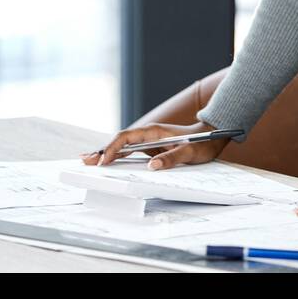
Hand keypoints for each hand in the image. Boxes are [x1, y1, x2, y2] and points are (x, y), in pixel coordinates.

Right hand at [81, 120, 228, 170]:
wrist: (212, 136)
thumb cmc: (202, 143)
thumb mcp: (190, 152)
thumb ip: (171, 158)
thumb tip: (151, 167)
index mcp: (153, 132)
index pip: (126, 138)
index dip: (113, 149)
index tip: (104, 161)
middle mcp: (147, 134)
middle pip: (119, 141)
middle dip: (102, 150)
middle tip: (85, 161)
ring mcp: (148, 141)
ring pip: (122, 146)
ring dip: (106, 153)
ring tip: (88, 161)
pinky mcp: (150, 147)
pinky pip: (130, 151)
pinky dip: (117, 156)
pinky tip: (107, 161)